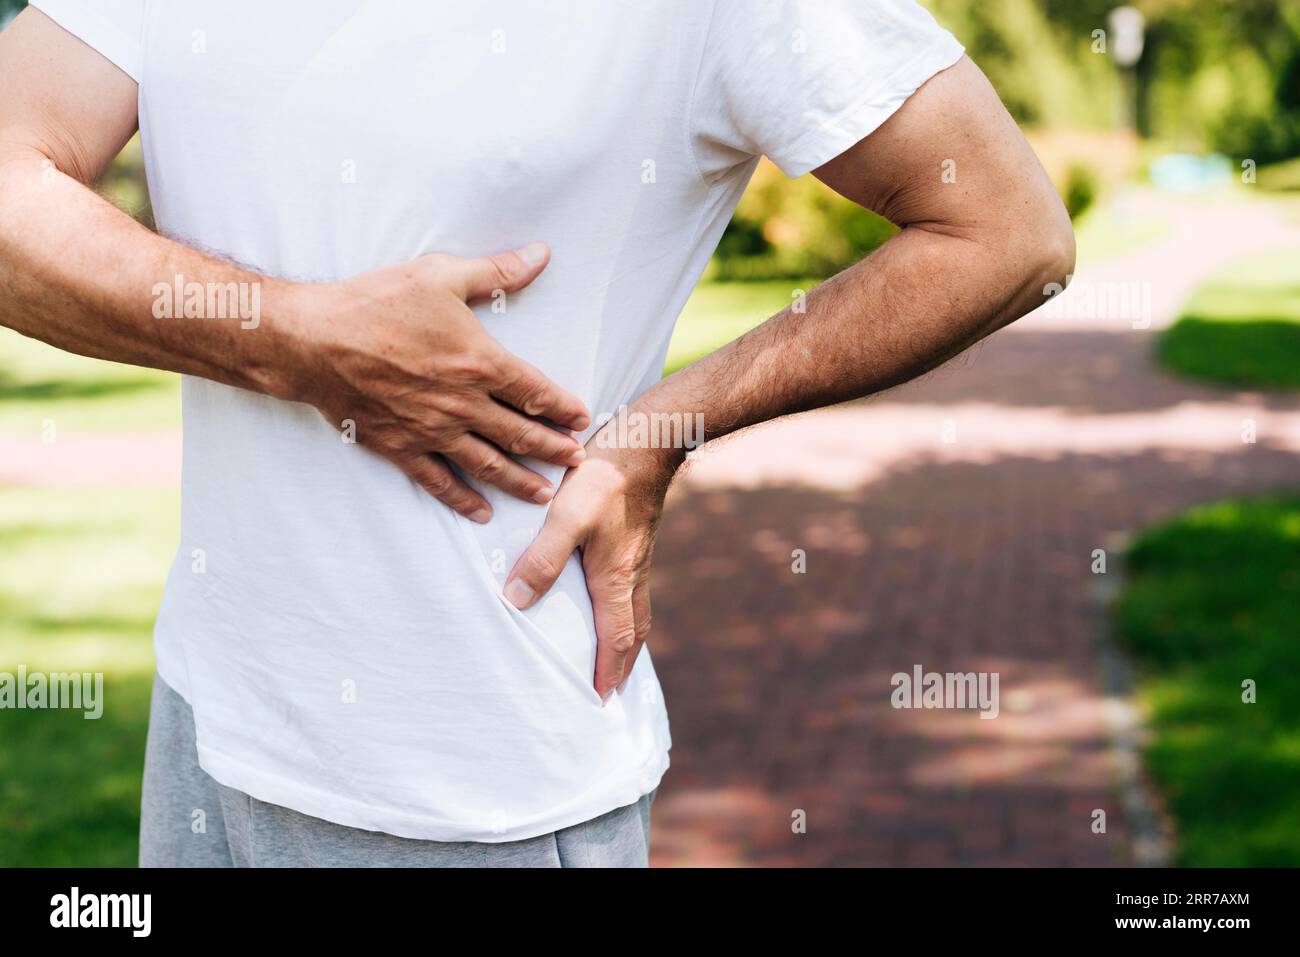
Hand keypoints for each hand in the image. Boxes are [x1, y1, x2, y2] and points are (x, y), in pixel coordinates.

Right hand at [284, 242, 589, 521]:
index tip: (583, 419)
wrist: (312, 340)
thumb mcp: (441, 275)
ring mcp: (432, 430)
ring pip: (489, 464)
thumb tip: (541, 254)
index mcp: (480, 362)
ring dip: (521, 481)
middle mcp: (462, 404)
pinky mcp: (401, 447)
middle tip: (577, 460)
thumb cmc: (376, 302)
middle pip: (521, 434)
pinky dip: (464, 499)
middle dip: (554, 449)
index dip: (564, 407)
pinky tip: (482, 512)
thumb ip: (497, 271)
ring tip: (545, 493)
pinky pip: (439, 482)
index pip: (536, 391)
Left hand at [503, 430, 681, 699]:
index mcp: (615, 578)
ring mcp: (638, 557)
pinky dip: (626, 612)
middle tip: (608, 693)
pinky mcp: (637, 540)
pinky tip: (612, 602)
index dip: (605, 671)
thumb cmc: (605, 477)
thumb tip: (517, 600)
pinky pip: (635, 590)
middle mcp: (632, 574)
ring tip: (613, 659)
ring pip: (636, 612)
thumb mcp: (566, 516)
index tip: (597, 700)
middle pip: (632, 633)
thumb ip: (542, 558)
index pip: (614, 639)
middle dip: (620, 666)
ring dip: (625, 641)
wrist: (648, 442)